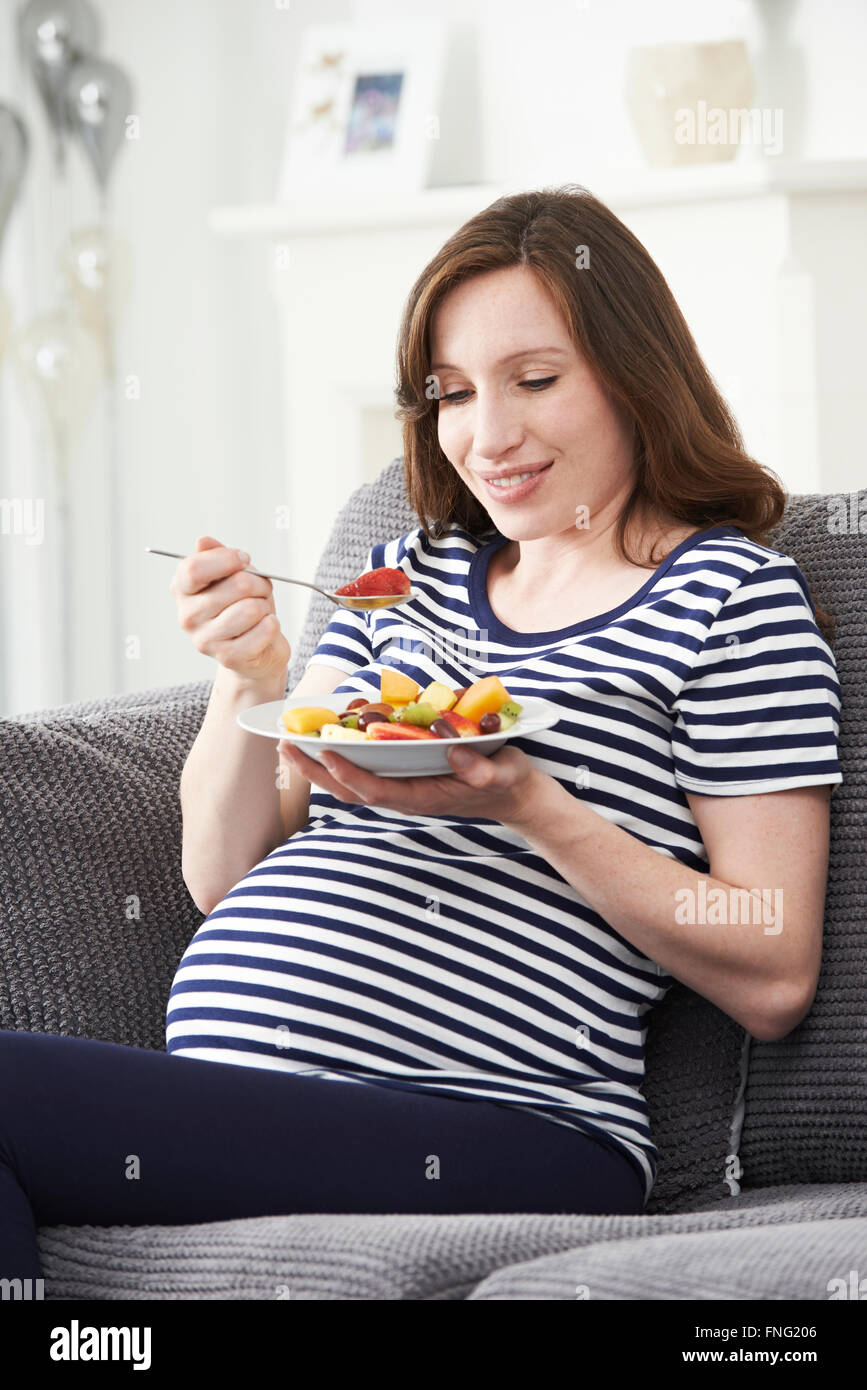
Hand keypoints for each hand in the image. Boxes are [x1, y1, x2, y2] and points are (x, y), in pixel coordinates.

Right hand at [170, 535, 290, 684]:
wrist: (253, 651)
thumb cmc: (241, 607)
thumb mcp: (229, 576)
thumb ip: (216, 556)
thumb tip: (203, 542)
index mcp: (182, 590)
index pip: (194, 568)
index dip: (227, 559)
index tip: (244, 560)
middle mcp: (187, 616)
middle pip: (237, 585)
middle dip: (259, 584)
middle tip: (259, 590)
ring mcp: (205, 640)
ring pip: (252, 608)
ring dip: (265, 606)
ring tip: (260, 612)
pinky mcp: (227, 657)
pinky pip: (264, 630)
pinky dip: (272, 625)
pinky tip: (265, 627)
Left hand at [278, 737, 549, 832]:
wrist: (512, 794)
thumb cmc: (507, 782)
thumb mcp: (503, 774)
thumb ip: (482, 769)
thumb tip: (454, 750)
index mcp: (423, 798)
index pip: (376, 790)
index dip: (348, 774)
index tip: (326, 752)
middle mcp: (404, 795)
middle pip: (349, 789)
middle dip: (316, 770)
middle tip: (285, 744)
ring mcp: (400, 787)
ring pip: (349, 782)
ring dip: (318, 764)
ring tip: (290, 741)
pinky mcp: (401, 776)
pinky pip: (362, 770)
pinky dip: (340, 756)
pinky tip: (324, 736)